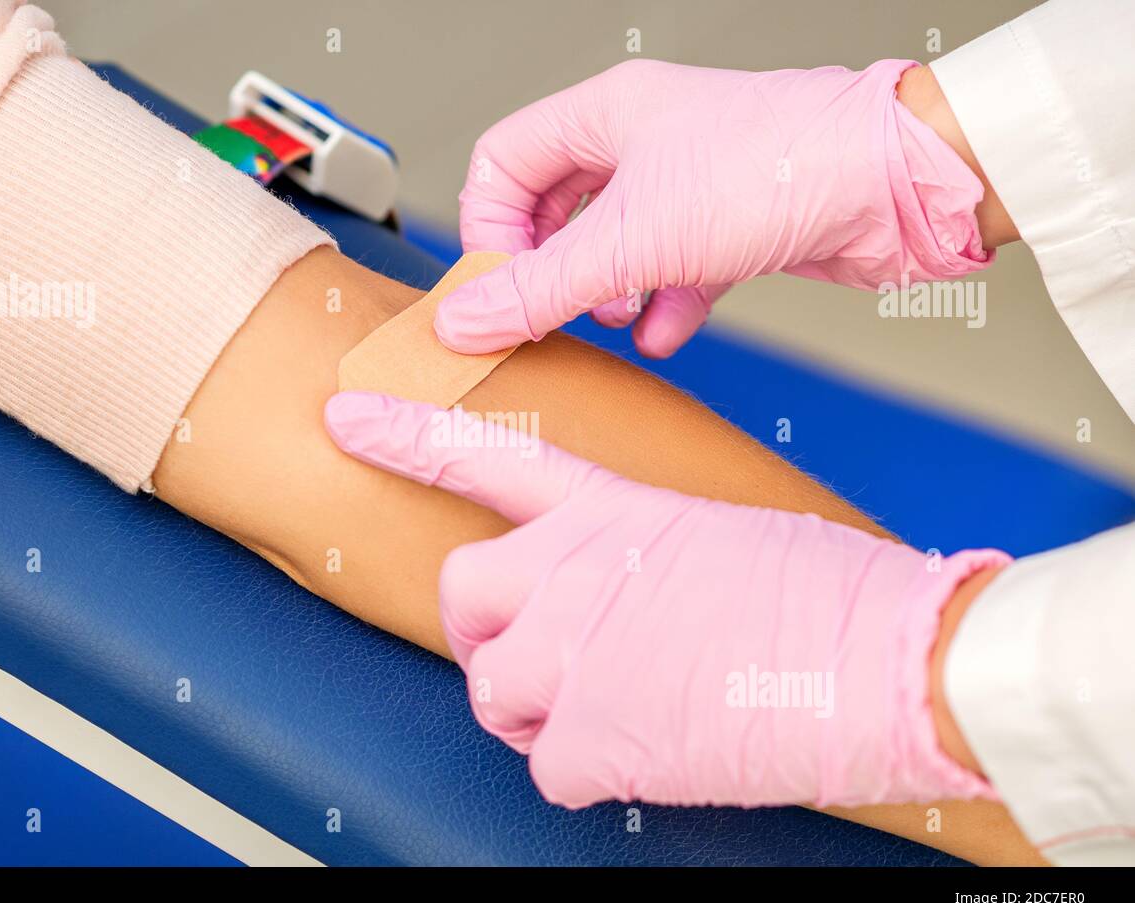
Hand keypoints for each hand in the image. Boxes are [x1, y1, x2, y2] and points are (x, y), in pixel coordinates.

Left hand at [325, 391, 1004, 808]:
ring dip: (539, 706)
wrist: (891, 659)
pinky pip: (544, 766)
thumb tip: (612, 599)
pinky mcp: (589, 736)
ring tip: (617, 703)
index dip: (408, 434)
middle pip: (462, 593)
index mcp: (608, 509)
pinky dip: (587, 769)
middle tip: (547, 647)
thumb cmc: (828, 595)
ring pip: (492, 690)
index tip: (347, 415)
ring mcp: (570, 654)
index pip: (484, 457)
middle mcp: (569, 572)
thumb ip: (634, 555)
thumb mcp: (715, 534)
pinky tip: (647, 749)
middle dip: (490, 626)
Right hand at [437, 58, 991, 357]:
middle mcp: (644, 142)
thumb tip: (464, 321)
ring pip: (614, 244)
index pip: (504, 163)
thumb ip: (539, 289)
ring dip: (606, 293)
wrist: (893, 185)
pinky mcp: (729, 227)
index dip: (488, 229)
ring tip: (617, 318)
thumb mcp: (631, 239)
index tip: (495, 289)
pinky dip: (663, 307)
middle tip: (546, 311)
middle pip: (556, 209)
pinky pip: (672, 271)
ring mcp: (689, 184)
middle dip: (549, 269)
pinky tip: (667, 333)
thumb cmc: (776, 169)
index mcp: (606, 114)